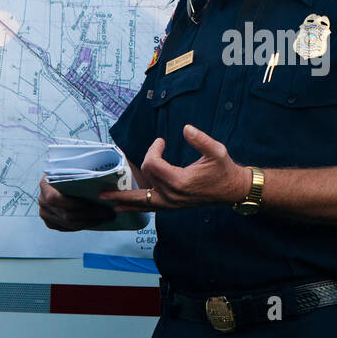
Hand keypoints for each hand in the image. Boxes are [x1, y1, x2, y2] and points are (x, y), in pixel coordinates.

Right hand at [38, 177, 116, 230]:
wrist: (58, 177)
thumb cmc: (67, 170)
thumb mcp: (71, 165)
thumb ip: (81, 170)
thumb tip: (101, 176)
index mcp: (45, 185)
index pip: (55, 199)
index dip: (74, 203)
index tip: (91, 201)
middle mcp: (42, 201)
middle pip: (66, 214)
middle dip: (89, 214)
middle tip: (107, 212)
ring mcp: (45, 214)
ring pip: (69, 224)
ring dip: (89, 222)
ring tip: (105, 217)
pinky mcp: (50, 222)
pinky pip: (67, 228)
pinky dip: (82, 225)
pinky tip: (94, 221)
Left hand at [98, 125, 248, 210]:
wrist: (232, 189)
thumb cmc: (224, 169)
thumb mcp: (217, 151)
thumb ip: (201, 140)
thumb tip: (186, 128)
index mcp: (180, 181)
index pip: (152, 164)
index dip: (153, 149)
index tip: (161, 141)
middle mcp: (173, 195)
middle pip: (144, 181)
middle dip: (130, 176)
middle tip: (104, 187)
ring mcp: (172, 203)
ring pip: (142, 202)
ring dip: (124, 200)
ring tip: (106, 199)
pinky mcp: (173, 206)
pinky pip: (150, 208)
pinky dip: (136, 207)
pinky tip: (123, 208)